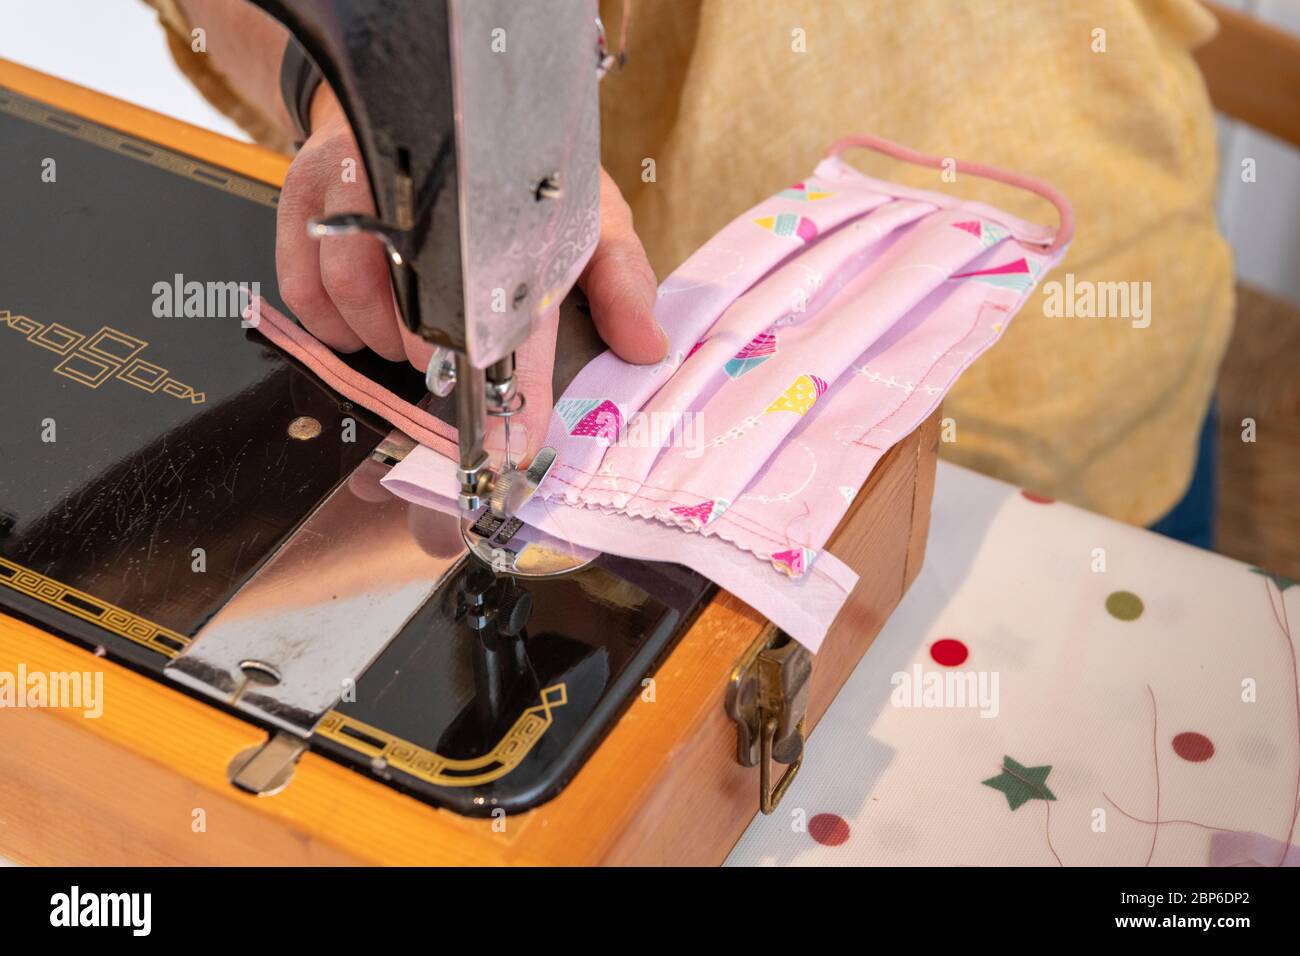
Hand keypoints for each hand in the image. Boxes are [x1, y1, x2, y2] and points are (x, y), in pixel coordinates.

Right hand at [276, 86, 667, 462]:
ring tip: (414, 335)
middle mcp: (423, 184)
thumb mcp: (584, 215)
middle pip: (415, 302)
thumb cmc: (511, 180)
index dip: (516, 381)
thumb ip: (620, 280)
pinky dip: (334, 324)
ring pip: (349, 295)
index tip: (514, 441)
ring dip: (381, 340)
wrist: (432, 106)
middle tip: (451, 369)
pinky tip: (366, 315)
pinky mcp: (302, 194)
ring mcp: (354, 184)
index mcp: (505, 198)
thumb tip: (647, 346)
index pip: (512, 300)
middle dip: (433, 355)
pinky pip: (304, 290)